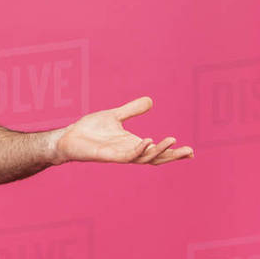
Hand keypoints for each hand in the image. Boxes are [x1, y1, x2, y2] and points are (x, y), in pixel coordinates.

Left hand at [55, 96, 192, 165]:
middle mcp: (128, 151)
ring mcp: (119, 155)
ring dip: (158, 151)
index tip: (191, 152)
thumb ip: (131, 110)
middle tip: (189, 151)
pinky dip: (139, 149)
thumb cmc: (90, 129)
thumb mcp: (114, 116)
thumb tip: (150, 100)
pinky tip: (148, 141)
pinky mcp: (107, 156)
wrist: (68, 137)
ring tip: (171, 141)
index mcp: (132, 144)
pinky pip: (127, 155)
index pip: (157, 151)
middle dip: (172, 155)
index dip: (173, 153)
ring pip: (144, 157)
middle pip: (156, 158)